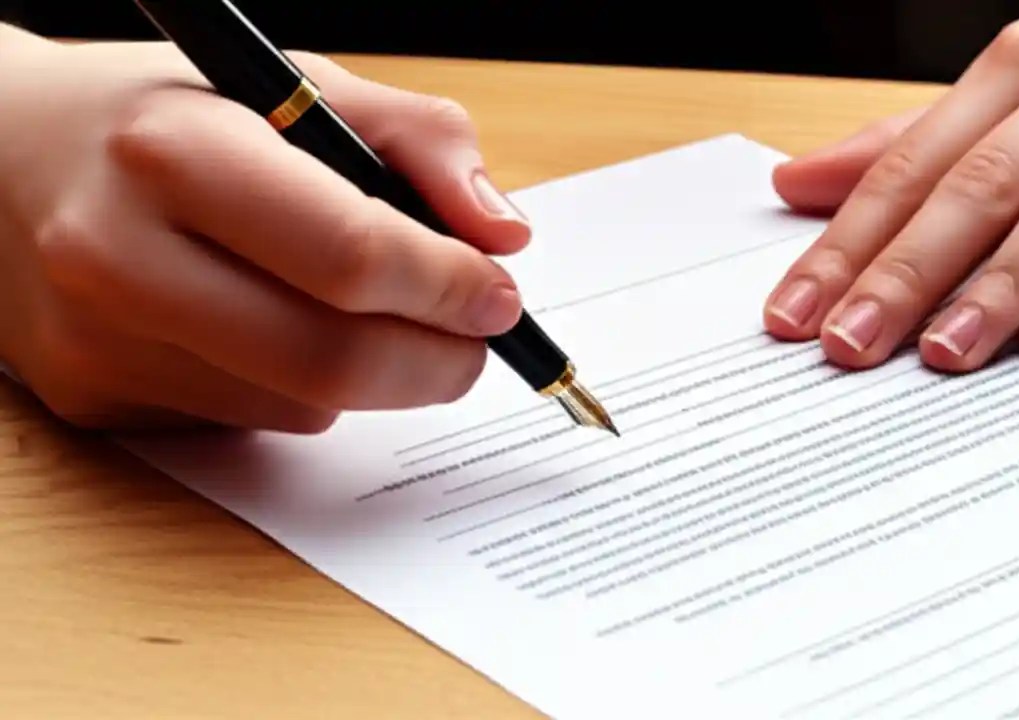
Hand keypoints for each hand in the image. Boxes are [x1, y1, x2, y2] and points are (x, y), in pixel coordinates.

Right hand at [0, 30, 529, 431]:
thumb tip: (504, 235)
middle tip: (474, 342)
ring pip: (301, 405)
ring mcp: (98, 342)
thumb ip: (419, 142)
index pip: (347, 252)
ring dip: (375, 376)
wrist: (1, 159)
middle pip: (329, 359)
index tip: (499, 295)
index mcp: (173, 152)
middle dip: (437, 363)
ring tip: (372, 317)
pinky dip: (303, 390)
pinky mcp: (96, 401)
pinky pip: (251, 423)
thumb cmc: (170, 115)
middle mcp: (117, 255)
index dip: (447, 286)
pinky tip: (278, 329)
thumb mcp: (295, 85)